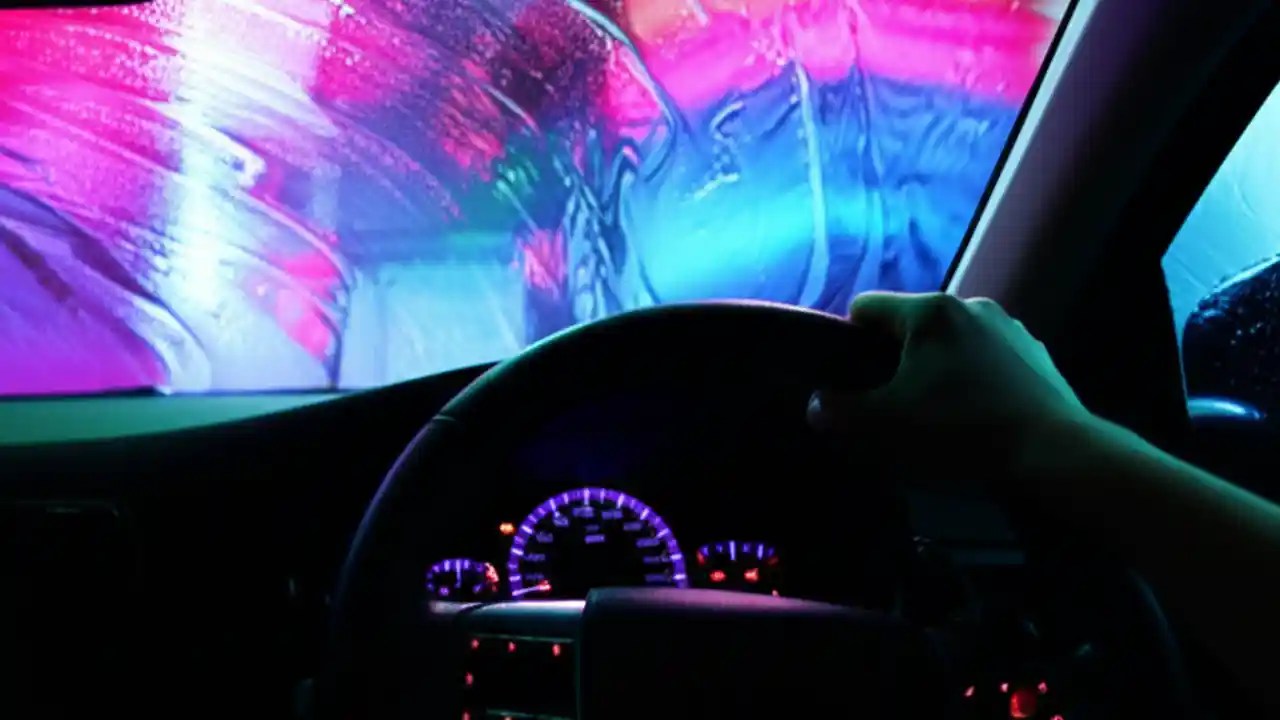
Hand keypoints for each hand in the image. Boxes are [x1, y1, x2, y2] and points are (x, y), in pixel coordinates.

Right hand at [808, 292, 1093, 477]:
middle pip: (910, 328)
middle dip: (895, 363)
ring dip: (938, 373)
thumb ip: (838, 411)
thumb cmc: (960, 433)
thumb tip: (817, 404)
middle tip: (893, 409)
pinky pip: (988, 363)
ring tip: (940, 420)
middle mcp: (970, 305)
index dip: (847, 344)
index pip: (865, 309)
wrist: (1054, 456)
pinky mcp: (1038, 357)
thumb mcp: (884, 427)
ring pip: (951, 345)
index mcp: (928, 311)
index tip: (852, 384)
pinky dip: (975, 384)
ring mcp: (1010, 329)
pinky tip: (980, 421)